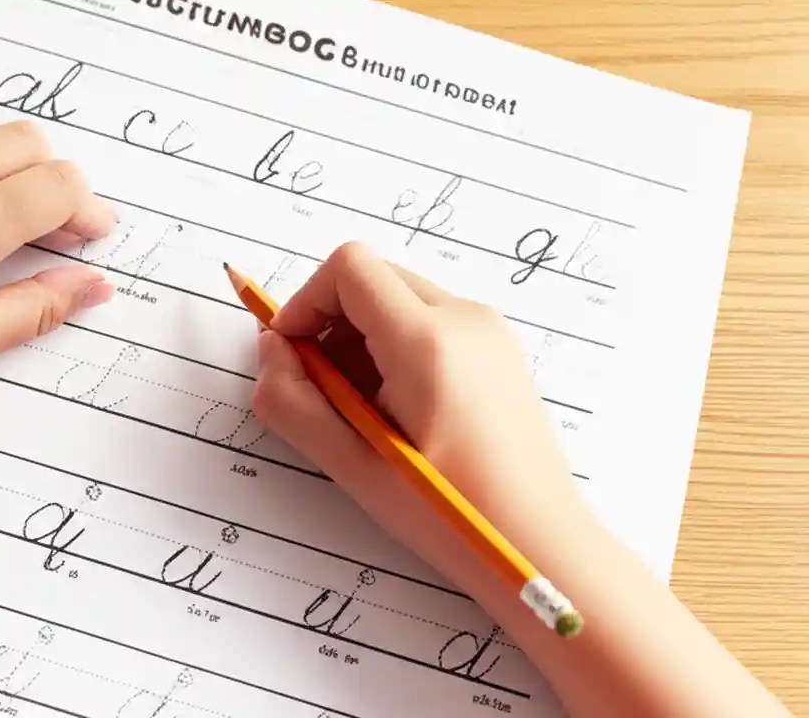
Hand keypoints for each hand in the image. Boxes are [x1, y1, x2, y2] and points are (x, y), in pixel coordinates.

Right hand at [251, 241, 596, 599]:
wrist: (540, 544)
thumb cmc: (453, 515)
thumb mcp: (353, 465)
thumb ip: (292, 401)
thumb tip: (272, 350)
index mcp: (427, 341)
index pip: (349, 268)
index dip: (305, 302)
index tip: (292, 352)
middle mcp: (465, 320)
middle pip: (372, 278)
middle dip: (331, 322)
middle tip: (323, 389)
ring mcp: (488, 332)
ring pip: (399, 299)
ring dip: (362, 338)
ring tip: (364, 409)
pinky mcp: (498, 350)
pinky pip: (430, 322)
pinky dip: (396, 348)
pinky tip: (398, 411)